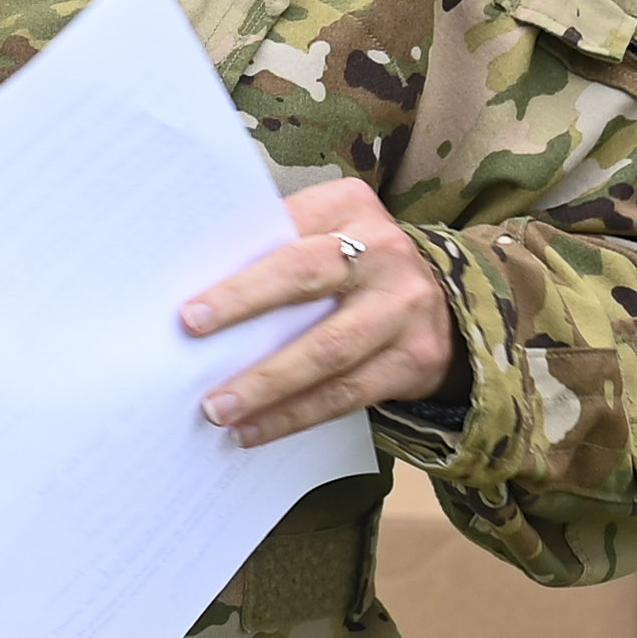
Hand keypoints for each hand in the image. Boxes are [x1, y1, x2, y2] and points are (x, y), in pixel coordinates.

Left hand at [180, 177, 458, 447]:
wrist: (448, 303)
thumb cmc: (358, 264)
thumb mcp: (330, 233)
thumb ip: (278, 247)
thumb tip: (199, 285)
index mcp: (350, 206)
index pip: (285, 231)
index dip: (238, 270)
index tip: (188, 306)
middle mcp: (383, 250)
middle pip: (305, 278)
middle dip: (244, 306)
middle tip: (193, 335)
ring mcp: (403, 307)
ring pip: (326, 350)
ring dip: (265, 383)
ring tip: (217, 408)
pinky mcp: (414, 359)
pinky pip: (346, 394)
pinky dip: (295, 415)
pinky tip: (255, 430)